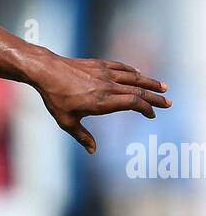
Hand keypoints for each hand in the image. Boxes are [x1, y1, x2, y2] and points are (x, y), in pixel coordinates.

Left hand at [33, 53, 170, 154]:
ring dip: (150, 82)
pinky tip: (139, 74)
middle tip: (168, 103)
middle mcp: (107, 86)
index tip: (152, 115)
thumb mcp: (66, 122)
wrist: (47, 71)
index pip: (133, 104)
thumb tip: (92, 151)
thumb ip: (82, 136)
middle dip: (155, 98)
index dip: (146, 109)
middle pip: (138, 91)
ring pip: (133, 77)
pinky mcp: (100, 64)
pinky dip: (132, 72)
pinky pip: (121, 68)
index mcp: (102, 102)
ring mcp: (105, 73)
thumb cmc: (55, 98)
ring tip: (163, 87)